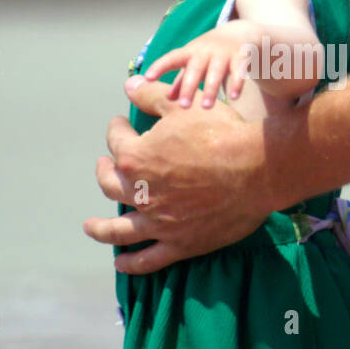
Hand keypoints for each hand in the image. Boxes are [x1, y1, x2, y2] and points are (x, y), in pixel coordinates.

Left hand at [82, 76, 272, 272]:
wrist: (258, 168)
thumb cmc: (222, 134)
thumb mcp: (184, 107)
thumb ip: (152, 96)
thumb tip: (129, 85)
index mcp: (136, 158)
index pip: (116, 141)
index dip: (117, 130)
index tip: (120, 125)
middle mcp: (140, 193)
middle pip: (109, 185)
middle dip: (104, 172)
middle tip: (105, 166)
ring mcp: (159, 222)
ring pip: (119, 230)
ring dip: (101, 228)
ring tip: (91, 227)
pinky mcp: (180, 243)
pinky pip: (149, 259)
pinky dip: (132, 263)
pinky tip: (121, 263)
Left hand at [142, 23, 255, 108]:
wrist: (239, 33)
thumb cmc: (210, 53)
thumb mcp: (194, 61)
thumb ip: (181, 80)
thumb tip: (167, 98)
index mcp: (190, 52)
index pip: (172, 58)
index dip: (160, 67)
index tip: (148, 78)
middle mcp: (206, 51)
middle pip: (195, 68)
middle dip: (189, 86)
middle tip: (183, 106)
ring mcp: (224, 53)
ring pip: (216, 71)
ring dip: (211, 88)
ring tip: (206, 107)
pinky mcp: (241, 56)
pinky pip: (239, 70)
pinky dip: (236, 82)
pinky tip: (233, 97)